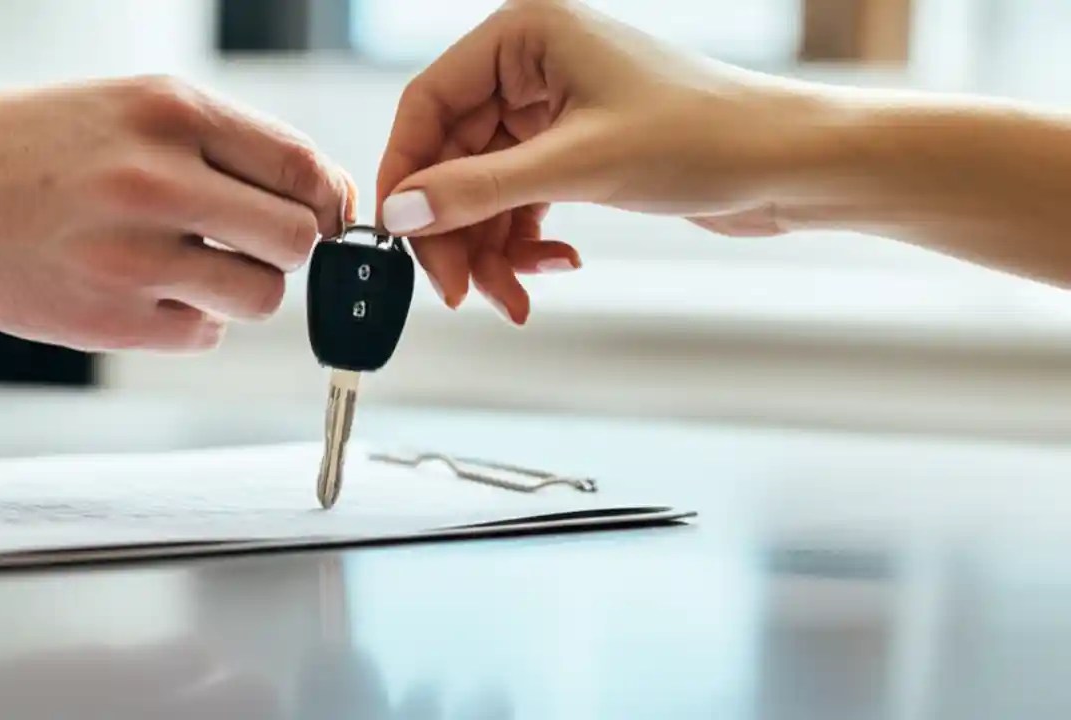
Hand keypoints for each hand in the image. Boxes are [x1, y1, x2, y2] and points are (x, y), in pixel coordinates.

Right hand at [0, 76, 354, 350]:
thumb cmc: (30, 147)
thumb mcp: (130, 107)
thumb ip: (227, 146)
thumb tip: (322, 195)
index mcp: (170, 113)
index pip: (303, 169)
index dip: (326, 199)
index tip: (321, 212)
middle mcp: (157, 182)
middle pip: (297, 240)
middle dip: (285, 247)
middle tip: (245, 241)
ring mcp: (133, 258)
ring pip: (260, 297)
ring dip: (241, 289)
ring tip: (189, 266)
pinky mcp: (110, 322)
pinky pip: (204, 336)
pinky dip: (189, 321)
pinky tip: (143, 292)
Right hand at [377, 0, 797, 323]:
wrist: (787, 166)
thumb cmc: (707, 136)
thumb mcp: (579, 165)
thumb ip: (479, 190)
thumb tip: (402, 212)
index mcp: (527, 35)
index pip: (428, 103)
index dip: (408, 175)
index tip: (398, 237)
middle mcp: (534, 65)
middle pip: (453, 157)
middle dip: (457, 230)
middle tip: (459, 290)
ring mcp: (554, 110)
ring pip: (485, 189)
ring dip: (492, 248)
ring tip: (512, 296)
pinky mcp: (576, 150)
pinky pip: (521, 201)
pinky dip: (525, 241)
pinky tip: (551, 266)